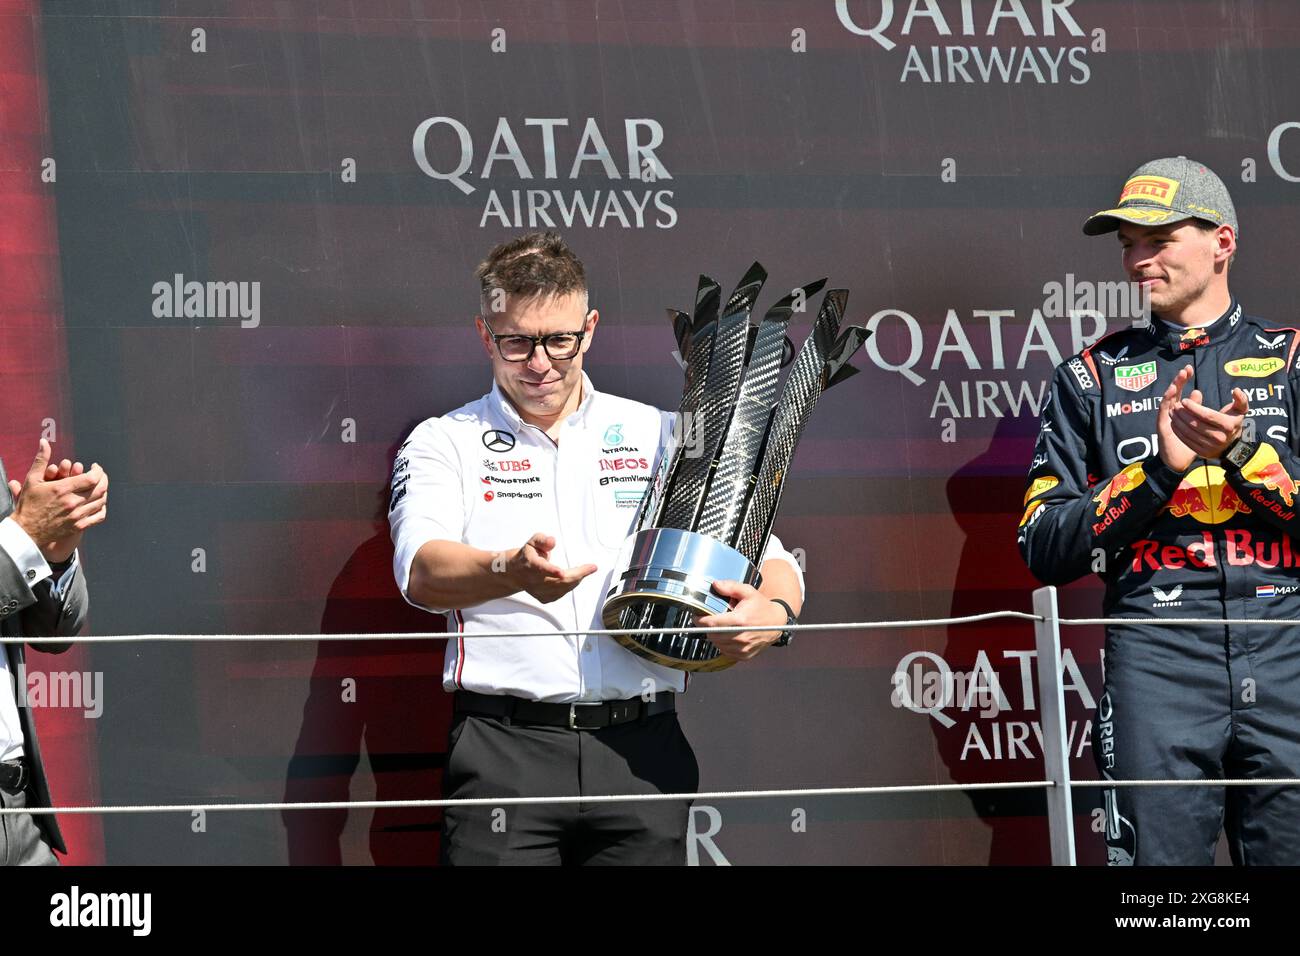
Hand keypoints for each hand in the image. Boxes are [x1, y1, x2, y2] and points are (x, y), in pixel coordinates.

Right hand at [10, 439, 107, 563]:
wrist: (26, 530)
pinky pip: (99, 516)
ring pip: (101, 501)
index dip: (98, 471)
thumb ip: (41, 460)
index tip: (95, 466)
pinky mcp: (79, 526)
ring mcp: (77, 516)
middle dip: (104, 478)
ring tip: (100, 485)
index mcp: (62, 489)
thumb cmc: (28, 504)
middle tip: (101, 474)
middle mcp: (72, 502)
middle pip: (100, 488)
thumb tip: (44, 442)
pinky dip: (103, 507)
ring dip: (104, 491)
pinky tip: (99, 502)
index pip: (92, 478)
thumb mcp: (31, 479)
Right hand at [505, 532, 597, 603]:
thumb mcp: (532, 542)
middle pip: (557, 581)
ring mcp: (538, 591)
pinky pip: (560, 594)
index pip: (540, 568)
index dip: (551, 571)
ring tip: (585, 570)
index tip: (561, 572)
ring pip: (561, 589)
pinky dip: (570, 586)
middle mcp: (533, 580)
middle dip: (577, 574)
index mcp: (530, 564)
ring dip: (576, 580)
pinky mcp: (543, 598)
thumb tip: (552, 541)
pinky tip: (575, 579)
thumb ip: (542, 540)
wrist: (515, 573)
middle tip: (591, 568)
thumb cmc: (527, 555)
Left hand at [695, 580, 786, 662]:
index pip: (711, 624)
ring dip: (715, 636)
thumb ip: (730, 587)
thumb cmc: (761, 607)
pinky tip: (729, 635)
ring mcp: (743, 648)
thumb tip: (715, 585)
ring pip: (717, 644)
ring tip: (723, 626)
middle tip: (711, 619)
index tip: (696, 616)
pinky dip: (723, 644)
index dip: (699, 620)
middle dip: (708, 627)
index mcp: (740, 620)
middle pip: (712, 635)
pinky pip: (725, 651)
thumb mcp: (748, 591)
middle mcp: (741, 636)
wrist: (777, 622)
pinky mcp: (744, 655)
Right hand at [1156, 366, 1198, 471]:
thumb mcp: (1196, 423)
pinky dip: (1166, 399)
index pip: (1180, 391)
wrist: (1179, 460)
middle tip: (1186, 369)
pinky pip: (1163, 410)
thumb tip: (1197, 391)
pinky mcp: (1161, 424)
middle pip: (1173, 392)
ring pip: (1168, 399)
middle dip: (1179, 380)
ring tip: (1180, 376)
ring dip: (1173, 387)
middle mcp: (1170, 412)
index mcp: (1178, 410)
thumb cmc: (1188, 443)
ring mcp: (1165, 417)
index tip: (1190, 369)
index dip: (1183, 380)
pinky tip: (1172, 391)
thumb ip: (1197, 408)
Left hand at [1171, 385, 1249, 459]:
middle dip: (1183, 414)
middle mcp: (1220, 437)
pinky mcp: (1202, 452)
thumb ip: (1241, 399)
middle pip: (1196, 424)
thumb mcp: (1240, 410)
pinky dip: (1178, 431)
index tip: (1183, 400)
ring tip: (1172, 412)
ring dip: (1178, 421)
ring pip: (1189, 432)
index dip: (1194, 407)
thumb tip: (1236, 390)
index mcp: (1228, 425)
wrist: (1231, 445)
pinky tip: (1174, 423)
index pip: (1207, 415)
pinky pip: (1186, 440)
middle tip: (1175, 406)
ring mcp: (1210, 446)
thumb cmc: (1233, 421)